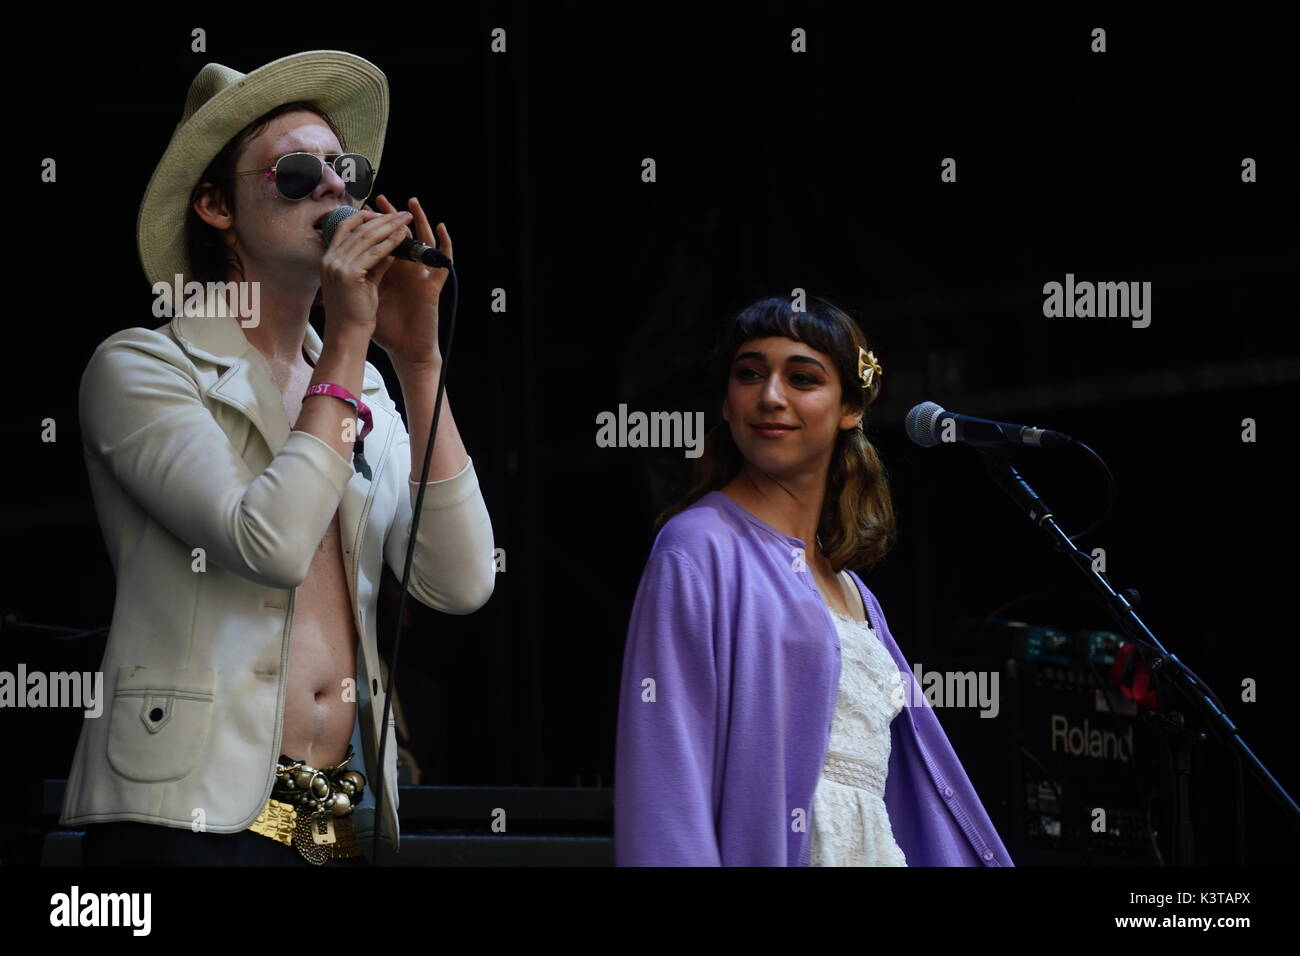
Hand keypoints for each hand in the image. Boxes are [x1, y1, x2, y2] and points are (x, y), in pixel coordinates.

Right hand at [318, 207, 414, 333]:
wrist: (347, 335)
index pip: (345, 228)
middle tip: (402, 213)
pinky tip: (403, 237)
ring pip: (367, 237)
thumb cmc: (355, 313)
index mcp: (328, 259)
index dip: (365, 217)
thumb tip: (390, 248)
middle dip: (382, 218)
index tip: (384, 214)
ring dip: (389, 226)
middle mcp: (329, 259)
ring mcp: (337, 266)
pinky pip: (375, 252)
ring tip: (406, 219)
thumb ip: (373, 263)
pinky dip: (391, 242)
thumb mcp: (363, 282)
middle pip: (358, 229)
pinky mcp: (349, 274)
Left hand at [366, 195, 452, 367]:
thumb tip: (338, 263)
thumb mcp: (368, 298)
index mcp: (388, 274)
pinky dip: (445, 245)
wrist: (404, 350)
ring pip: (423, 244)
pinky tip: (441, 228)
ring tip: (411, 204)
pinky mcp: (432, 286)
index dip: (371, 227)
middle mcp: (405, 272)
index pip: (380, 244)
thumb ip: (362, 278)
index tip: (360, 211)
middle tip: (382, 199)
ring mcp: (420, 277)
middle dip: (389, 218)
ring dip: (420, 222)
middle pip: (400, 238)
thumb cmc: (386, 329)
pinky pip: (442, 263)